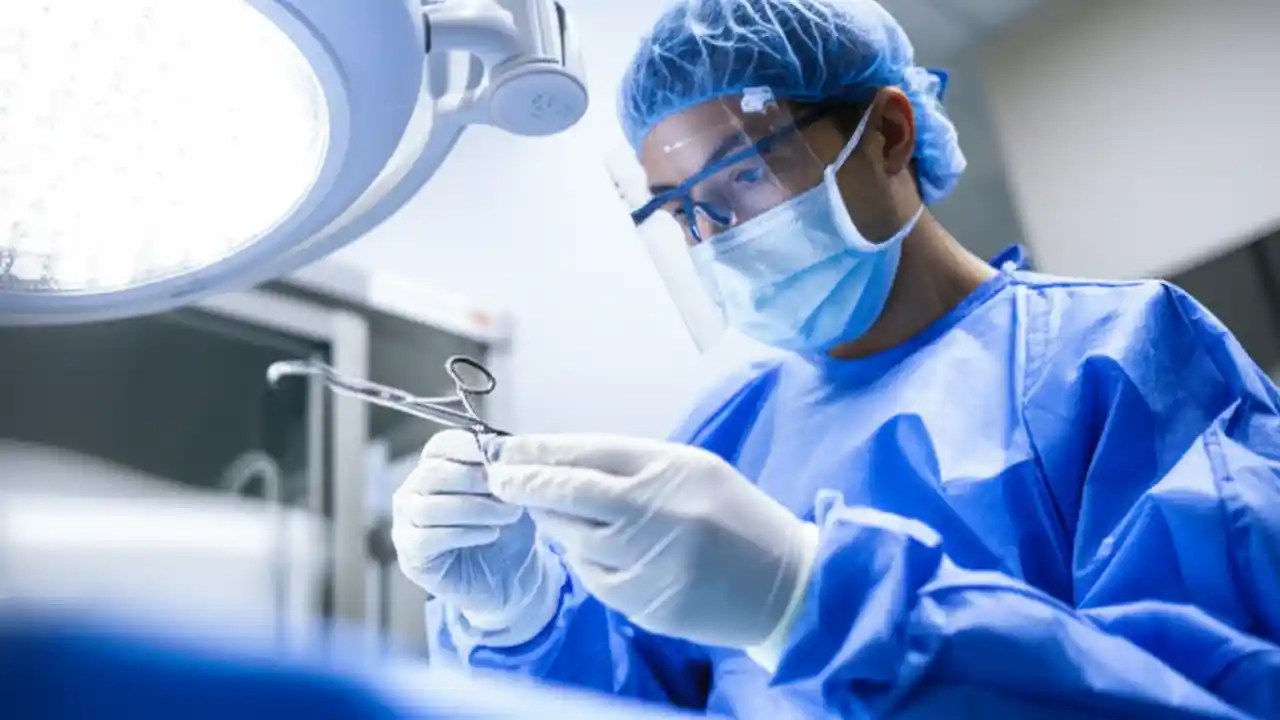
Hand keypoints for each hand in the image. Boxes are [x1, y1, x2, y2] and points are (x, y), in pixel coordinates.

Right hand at [392, 430, 563, 644]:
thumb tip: (502, 449)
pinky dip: (463, 533)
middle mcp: (414, 491)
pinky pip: (427, 538)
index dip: (465, 446)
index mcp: (436, 467)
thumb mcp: (513, 493)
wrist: (514, 579)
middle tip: (509, 490)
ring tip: (508, 515)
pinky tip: (489, 534)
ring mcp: (406, 523)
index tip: (495, 453)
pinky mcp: (411, 556)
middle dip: (475, 479)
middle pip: (432, 473)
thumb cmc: (510, 530)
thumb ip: (504, 470)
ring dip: (475, 508)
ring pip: (428, 507)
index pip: (440, 445)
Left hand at [486, 434, 818, 652]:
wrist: (785, 585)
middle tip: (497, 478)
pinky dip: (588, 561)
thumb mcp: (692, 471)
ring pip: (574, 538)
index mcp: (669, 471)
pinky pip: (594, 578)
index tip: (507, 449)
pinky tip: (604, 552)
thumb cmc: (734, 517)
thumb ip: (631, 466)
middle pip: (568, 494)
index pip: (587, 455)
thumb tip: (561, 463)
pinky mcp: (644, 603)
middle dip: (525, 484)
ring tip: (559, 513)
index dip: (541, 452)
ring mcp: (647, 563)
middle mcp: (654, 515)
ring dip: (557, 524)